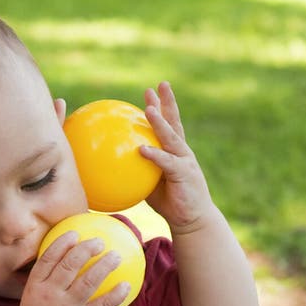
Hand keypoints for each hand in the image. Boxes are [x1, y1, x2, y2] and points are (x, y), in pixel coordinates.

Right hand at [9, 231, 128, 305]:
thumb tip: (62, 269)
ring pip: (88, 280)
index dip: (61, 243)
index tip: (74, 233)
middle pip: (69, 264)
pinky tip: (126, 285)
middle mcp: (49, 294)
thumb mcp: (30, 304)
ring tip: (116, 256)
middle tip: (100, 241)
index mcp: (34, 287)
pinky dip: (115, 294)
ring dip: (104, 265)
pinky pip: (101, 304)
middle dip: (86, 248)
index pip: (48, 258)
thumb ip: (44, 287)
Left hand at [140, 82, 214, 232]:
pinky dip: (155, 155)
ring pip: (171, 137)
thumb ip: (139, 171)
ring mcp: (185, 161)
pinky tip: (141, 149)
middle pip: (174, 122)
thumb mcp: (151, 183)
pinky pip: (166, 162)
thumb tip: (113, 166)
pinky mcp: (183, 174)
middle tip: (158, 85)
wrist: (192, 220)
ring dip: (160, 123)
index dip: (161, 107)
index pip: (168, 124)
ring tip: (149, 109)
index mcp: (175, 152)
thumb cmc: (172, 202)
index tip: (151, 91)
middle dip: (167, 102)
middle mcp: (182, 152)